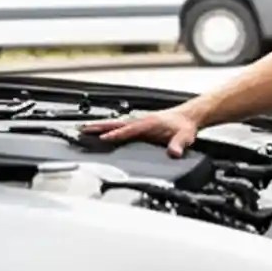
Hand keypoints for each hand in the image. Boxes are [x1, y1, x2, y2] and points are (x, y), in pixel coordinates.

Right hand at [78, 106, 199, 156]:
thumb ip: (178, 145)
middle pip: (116, 123)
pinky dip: (108, 127)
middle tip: (83, 129)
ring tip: (85, 128)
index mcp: (149, 123)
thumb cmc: (185, 126)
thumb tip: (174, 153)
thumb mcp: (185, 137)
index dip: (116, 135)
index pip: (129, 130)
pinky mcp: (138, 124)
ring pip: (115, 123)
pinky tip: (101, 131)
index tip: (103, 139)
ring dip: (100, 125)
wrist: (188, 117)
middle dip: (99, 127)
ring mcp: (138, 121)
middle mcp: (141, 120)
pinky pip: (120, 125)